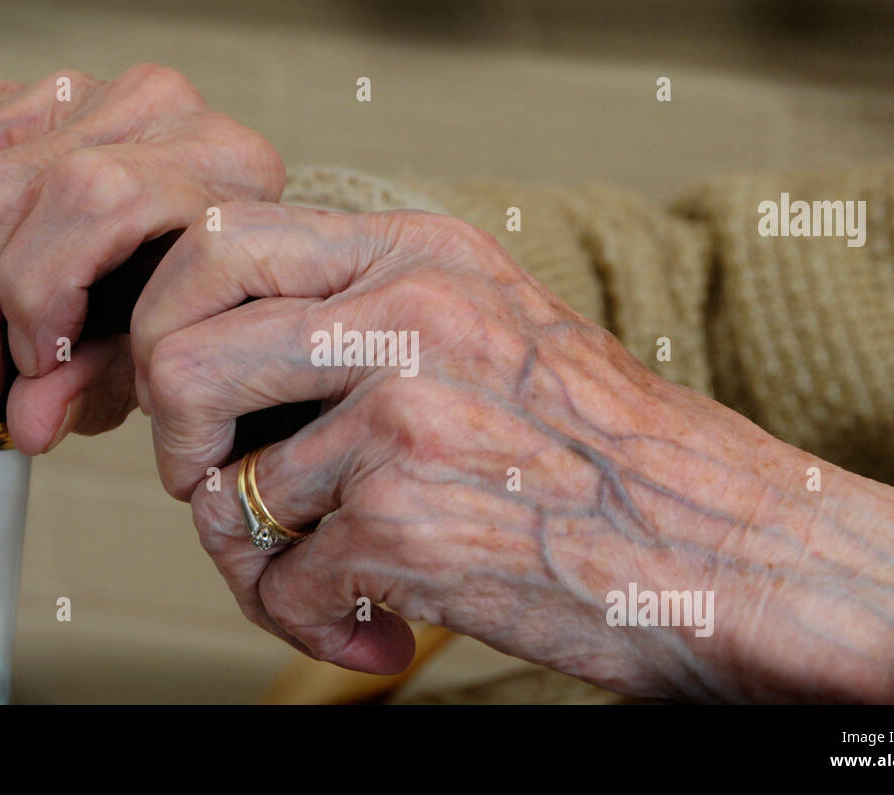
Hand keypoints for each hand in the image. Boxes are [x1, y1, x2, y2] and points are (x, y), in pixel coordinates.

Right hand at [0, 66, 282, 452]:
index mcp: (213, 164)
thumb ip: (103, 380)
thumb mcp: (168, 350)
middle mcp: (142, 110)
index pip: (89, 200)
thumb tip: (26, 421)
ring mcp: (66, 94)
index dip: (38, 294)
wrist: (206, 250)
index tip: (27, 373)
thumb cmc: (193, 301)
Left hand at [131, 202, 893, 700]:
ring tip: (328, 577)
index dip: (168, 326)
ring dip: (258, 560)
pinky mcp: (407, 521)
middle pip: (181, 359)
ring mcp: (405, 415)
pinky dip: (316, 621)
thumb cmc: (607, 451)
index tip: (195, 397)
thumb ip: (365, 312)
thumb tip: (220, 357)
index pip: (217, 241)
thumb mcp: (494, 324)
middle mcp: (408, 317)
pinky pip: (281, 584)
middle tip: (226, 488)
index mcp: (422, 253)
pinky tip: (380, 625)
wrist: (725, 550)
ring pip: (225, 495)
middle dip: (181, 447)